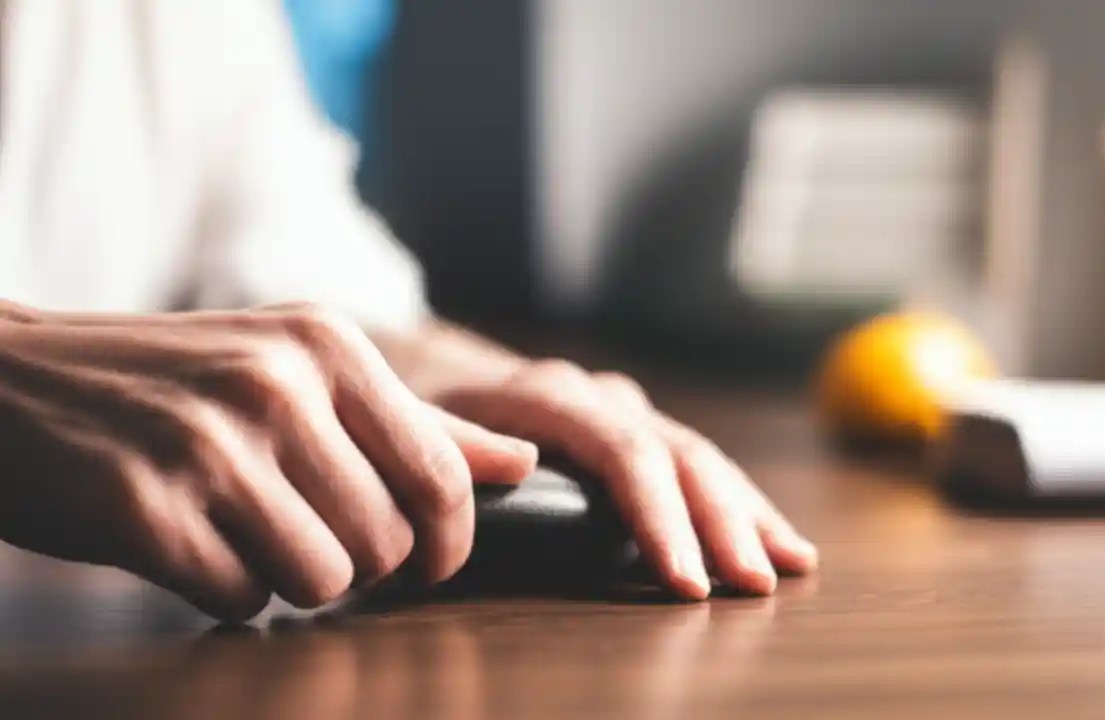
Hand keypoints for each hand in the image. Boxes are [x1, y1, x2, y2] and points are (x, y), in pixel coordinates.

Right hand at [0, 302, 535, 620]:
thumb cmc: (179, 381)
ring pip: (322, 581)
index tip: (429, 564)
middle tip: (301, 532)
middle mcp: (278, 384)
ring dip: (289, 579)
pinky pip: (238, 598)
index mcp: (330, 345)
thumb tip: (524, 461)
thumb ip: (419, 422)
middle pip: (387, 543)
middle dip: (357, 563)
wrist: (14, 377)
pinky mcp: (142, 505)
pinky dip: (221, 589)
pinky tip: (188, 541)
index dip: (450, 543)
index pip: (444, 476)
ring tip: (243, 530)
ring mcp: (208, 443)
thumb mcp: (303, 372)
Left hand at [436, 360, 818, 598]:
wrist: (431, 368)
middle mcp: (601, 397)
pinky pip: (698, 469)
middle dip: (721, 524)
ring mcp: (625, 412)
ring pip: (701, 458)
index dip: (659, 517)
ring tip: (791, 564)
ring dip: (746, 514)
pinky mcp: (637, 434)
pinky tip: (776, 541)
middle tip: (754, 583)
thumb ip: (456, 447)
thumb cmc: (419, 409)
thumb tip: (519, 471)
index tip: (686, 580)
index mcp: (550, 394)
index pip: (623, 453)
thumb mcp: (416, 424)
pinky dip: (738, 506)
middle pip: (678, 455)